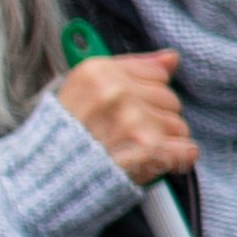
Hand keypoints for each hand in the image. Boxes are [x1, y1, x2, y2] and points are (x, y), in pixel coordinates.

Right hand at [56, 50, 193, 183]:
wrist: (48, 178)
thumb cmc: (67, 135)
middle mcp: (118, 93)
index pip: (156, 74)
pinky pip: (188, 150)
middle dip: (154, 118)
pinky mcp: (149, 150)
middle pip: (170, 99)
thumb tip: (172, 58)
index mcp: (99, 72)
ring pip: (179, 125)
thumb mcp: (85, 89)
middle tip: (125, 135)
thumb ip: (132, 68)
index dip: (144, 96)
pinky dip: (176, 161)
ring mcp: (135, 121)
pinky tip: (153, 162)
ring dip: (163, 142)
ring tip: (132, 150)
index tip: (124, 111)